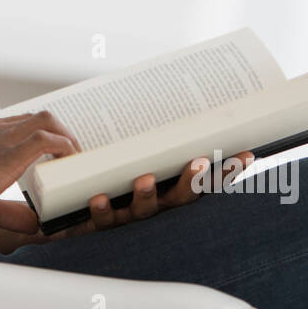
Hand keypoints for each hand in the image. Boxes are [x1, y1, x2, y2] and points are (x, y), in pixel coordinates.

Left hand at [43, 150, 256, 242]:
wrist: (60, 207)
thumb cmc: (106, 168)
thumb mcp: (130, 146)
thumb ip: (149, 129)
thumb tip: (171, 85)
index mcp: (168, 189)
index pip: (205, 182)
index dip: (227, 171)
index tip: (247, 153)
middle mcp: (153, 205)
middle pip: (179, 198)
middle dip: (191, 182)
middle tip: (199, 162)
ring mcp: (126, 215)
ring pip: (142, 211)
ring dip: (147, 196)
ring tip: (145, 179)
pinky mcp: (96, 222)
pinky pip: (100, 220)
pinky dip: (101, 209)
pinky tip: (97, 196)